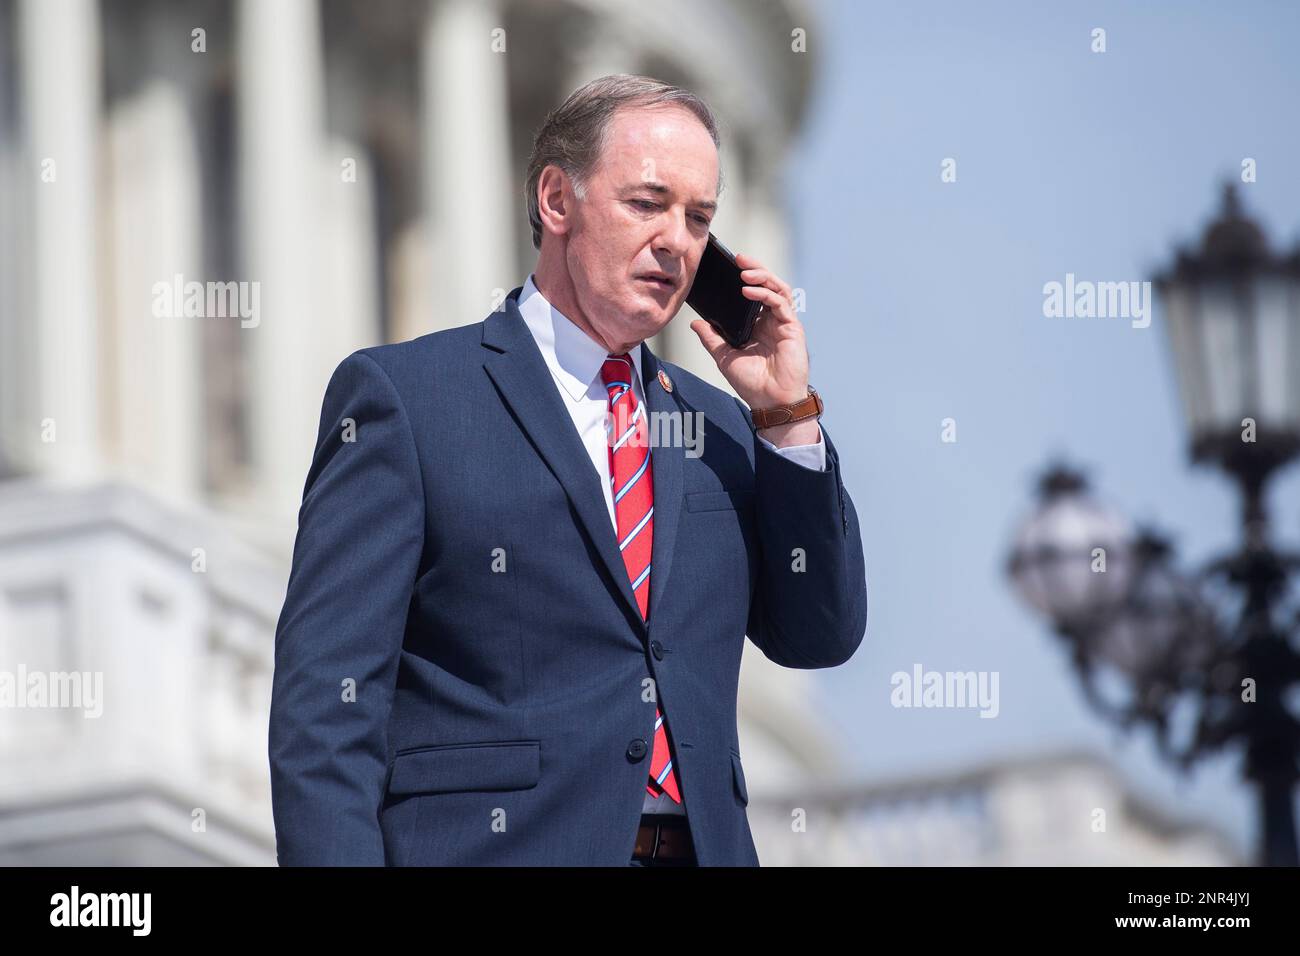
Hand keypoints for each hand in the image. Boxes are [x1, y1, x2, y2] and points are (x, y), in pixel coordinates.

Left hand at [689, 252, 819, 446]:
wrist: (770, 402)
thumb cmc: (752, 383)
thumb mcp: (724, 356)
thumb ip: (711, 338)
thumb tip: (695, 322)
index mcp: (758, 324)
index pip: (753, 293)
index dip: (744, 277)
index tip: (728, 267)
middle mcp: (772, 320)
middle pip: (767, 285)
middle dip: (754, 269)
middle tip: (738, 258)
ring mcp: (784, 323)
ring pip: (778, 289)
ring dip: (762, 276)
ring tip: (744, 271)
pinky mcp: (793, 328)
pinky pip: (781, 304)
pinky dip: (766, 294)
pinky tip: (749, 291)